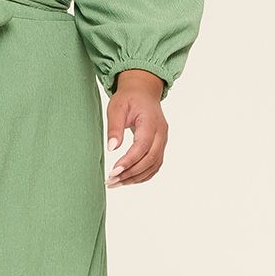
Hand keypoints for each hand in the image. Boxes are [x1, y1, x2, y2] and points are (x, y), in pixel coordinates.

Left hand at [105, 71, 166, 185]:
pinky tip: (127, 179)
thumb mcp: (116, 107)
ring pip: (153, 166)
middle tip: (111, 180)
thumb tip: (112, 148)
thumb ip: (115, 127)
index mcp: (151, 122)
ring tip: (116, 183)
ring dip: (135, 177)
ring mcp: (163, 141)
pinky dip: (142, 175)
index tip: (114, 171)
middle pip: (150, 159)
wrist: (143, 92)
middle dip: (130, 173)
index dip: (129, 161)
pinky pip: (154, 165)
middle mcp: (161, 133)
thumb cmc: (129, 98)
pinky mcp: (160, 146)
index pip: (143, 146)